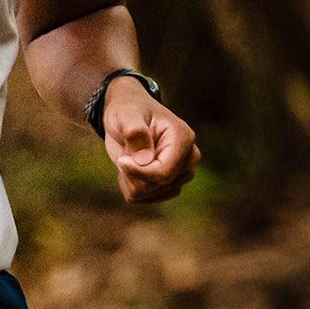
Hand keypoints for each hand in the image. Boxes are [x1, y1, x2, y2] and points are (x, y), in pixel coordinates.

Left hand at [102, 79, 199, 203]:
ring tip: (129, 156)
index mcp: (184, 138)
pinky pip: (142, 198)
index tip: (121, 159)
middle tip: (126, 152)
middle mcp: (188, 158)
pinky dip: (128, 185)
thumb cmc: (129, 110)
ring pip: (149, 193)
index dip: (138, 171)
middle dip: (134, 173)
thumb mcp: (126, 115)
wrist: (127, 115)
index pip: (164, 173)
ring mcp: (180, 173)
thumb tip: (145, 159)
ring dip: (130, 178)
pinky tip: (128, 168)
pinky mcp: (168, 184)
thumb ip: (135, 132)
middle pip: (158, 185)